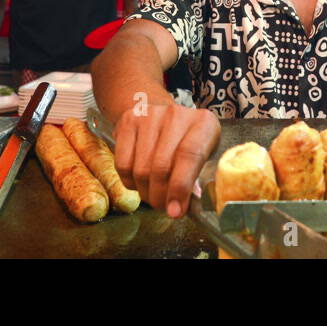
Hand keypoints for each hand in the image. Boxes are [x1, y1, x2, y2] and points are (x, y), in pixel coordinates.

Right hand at [113, 102, 219, 217]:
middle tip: (165, 208)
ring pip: (140, 169)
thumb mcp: (204, 155)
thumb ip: (196, 181)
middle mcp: (175, 115)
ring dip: (146, 193)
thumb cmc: (188, 140)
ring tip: (154, 195)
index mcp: (203, 123)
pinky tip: (140, 182)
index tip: (175, 212)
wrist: (163, 113)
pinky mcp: (127, 122)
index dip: (180, 188)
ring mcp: (149, 116)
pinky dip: (130, 182)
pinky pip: (123, 165)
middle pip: (161, 167)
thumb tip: (179, 210)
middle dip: (161, 197)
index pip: (189, 156)